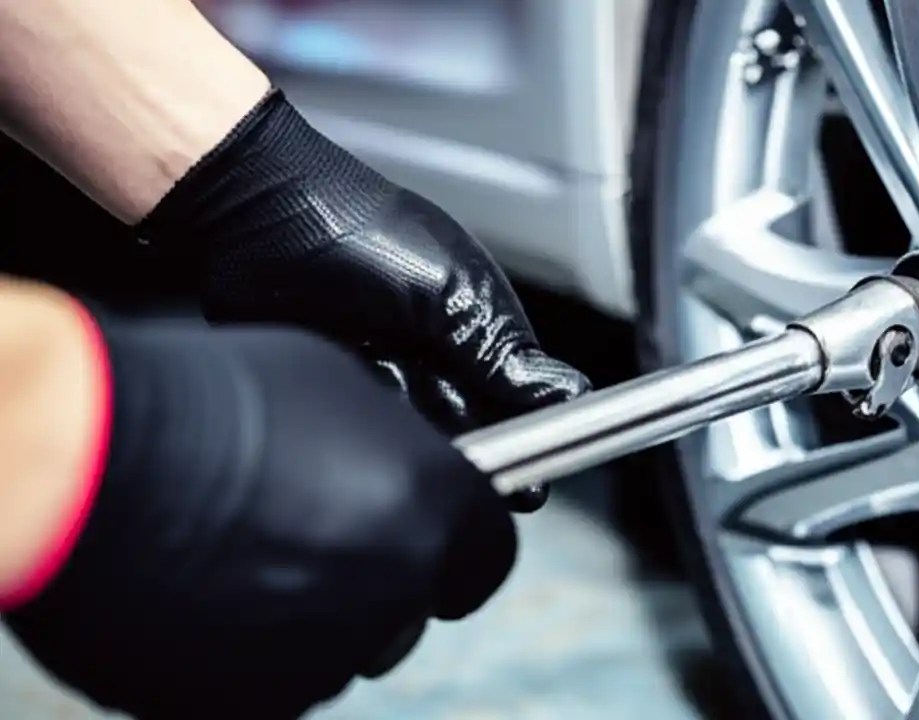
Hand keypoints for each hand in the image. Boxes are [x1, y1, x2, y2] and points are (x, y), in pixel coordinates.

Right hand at [4, 311, 514, 718]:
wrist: (94, 468)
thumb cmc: (208, 405)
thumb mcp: (335, 385)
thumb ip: (393, 443)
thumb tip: (402, 460)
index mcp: (428, 506)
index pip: (490, 549)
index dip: (463, 535)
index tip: (438, 527)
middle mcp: (394, 588)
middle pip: (419, 601)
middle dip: (387, 571)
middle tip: (322, 530)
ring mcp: (328, 654)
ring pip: (350, 643)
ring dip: (321, 608)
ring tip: (252, 551)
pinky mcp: (260, 700)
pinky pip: (282, 677)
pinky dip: (260, 645)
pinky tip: (215, 589)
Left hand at [136, 89, 590, 510]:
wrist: (257, 216)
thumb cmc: (357, 224)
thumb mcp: (450, 290)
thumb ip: (502, 350)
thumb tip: (564, 392)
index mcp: (477, 325)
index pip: (523, 395)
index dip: (531, 436)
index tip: (536, 474)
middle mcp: (436, 354)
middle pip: (475, 428)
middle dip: (481, 453)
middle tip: (483, 477)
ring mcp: (386, 374)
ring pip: (424, 439)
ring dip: (429, 451)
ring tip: (432, 459)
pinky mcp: (338, 390)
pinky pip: (370, 436)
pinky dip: (377, 444)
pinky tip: (380, 444)